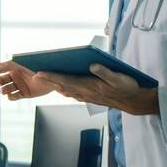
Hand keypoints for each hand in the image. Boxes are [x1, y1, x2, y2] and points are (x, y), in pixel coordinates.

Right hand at [0, 60, 53, 100]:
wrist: (57, 83)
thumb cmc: (52, 74)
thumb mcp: (48, 74)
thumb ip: (44, 75)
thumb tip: (37, 77)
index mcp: (20, 66)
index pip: (3, 66)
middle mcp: (17, 75)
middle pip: (1, 78)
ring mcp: (19, 84)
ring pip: (7, 87)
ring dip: (3, 90)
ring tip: (3, 91)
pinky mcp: (23, 93)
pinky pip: (14, 96)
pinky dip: (11, 97)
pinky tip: (11, 96)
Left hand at [34, 64, 159, 114]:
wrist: (133, 102)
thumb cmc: (126, 88)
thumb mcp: (119, 77)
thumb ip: (105, 71)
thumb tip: (93, 65)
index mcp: (89, 86)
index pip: (65, 80)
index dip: (51, 76)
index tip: (38, 73)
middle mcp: (84, 92)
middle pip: (61, 85)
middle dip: (47, 79)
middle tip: (33, 74)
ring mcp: (86, 96)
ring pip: (65, 90)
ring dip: (53, 84)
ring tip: (42, 78)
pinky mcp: (89, 97)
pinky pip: (71, 93)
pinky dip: (63, 89)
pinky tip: (59, 86)